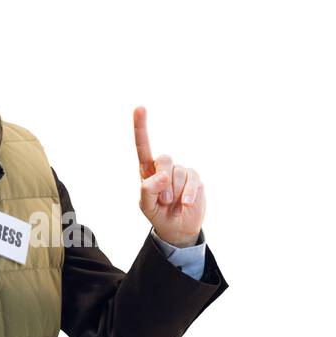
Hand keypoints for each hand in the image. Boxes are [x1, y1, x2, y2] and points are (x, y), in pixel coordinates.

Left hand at [133, 105, 205, 247]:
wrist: (178, 228)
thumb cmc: (159, 214)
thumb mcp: (146, 206)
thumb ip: (147, 190)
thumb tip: (162, 175)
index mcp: (148, 170)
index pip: (143, 146)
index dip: (141, 127)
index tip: (139, 108)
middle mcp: (164, 167)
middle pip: (164, 159)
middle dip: (163, 181)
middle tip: (163, 200)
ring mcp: (181, 172)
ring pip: (178, 173)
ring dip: (174, 193)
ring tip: (172, 204)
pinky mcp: (195, 178)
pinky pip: (192, 181)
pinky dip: (188, 194)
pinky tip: (184, 204)